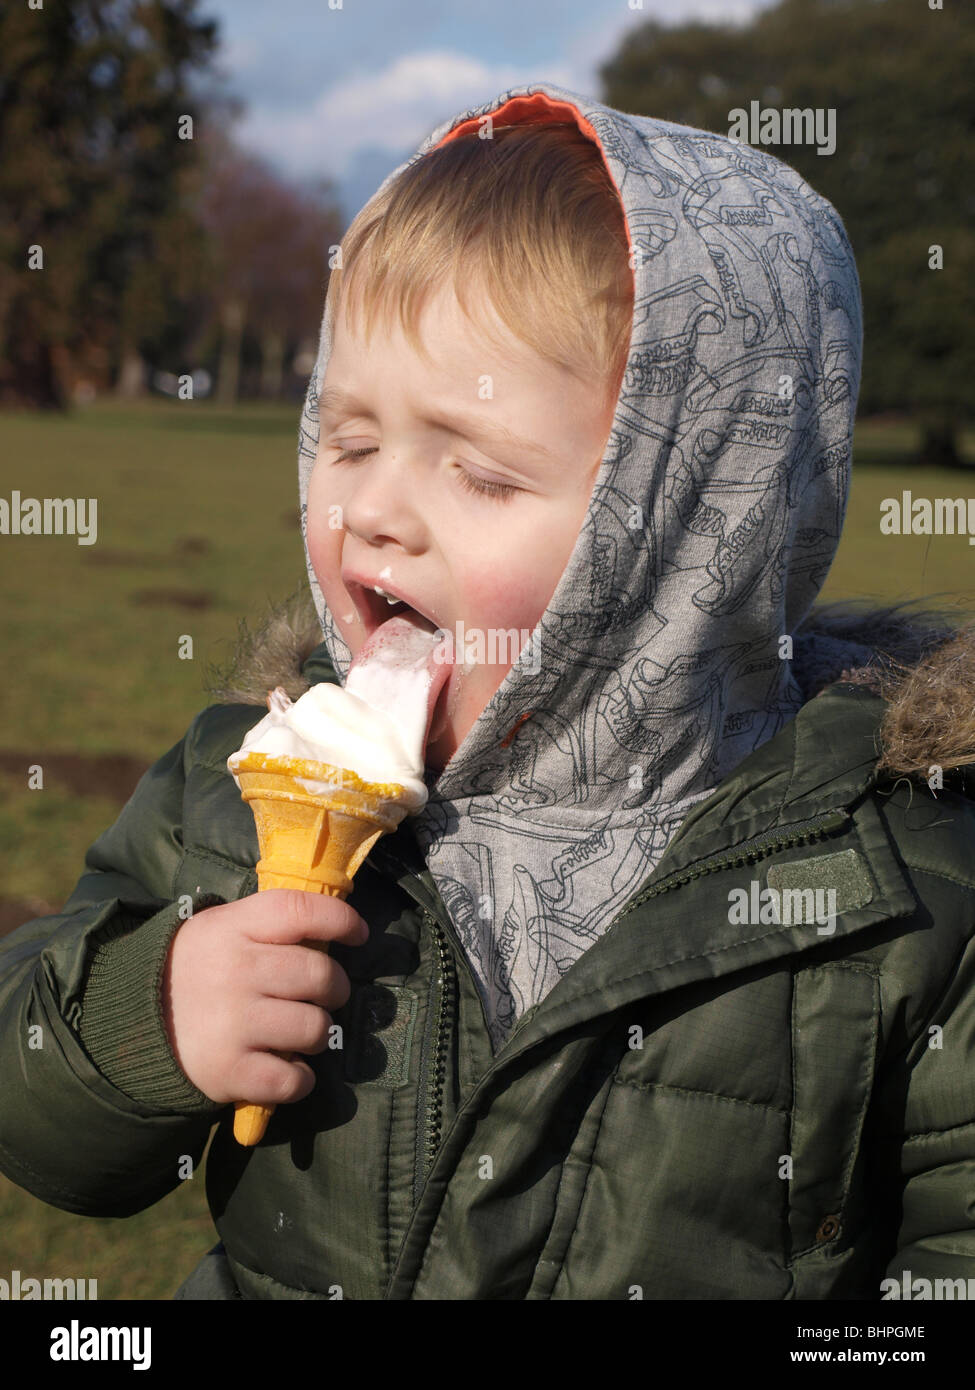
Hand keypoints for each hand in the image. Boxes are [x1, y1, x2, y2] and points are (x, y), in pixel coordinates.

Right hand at [161, 890, 368, 1105]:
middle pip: (321, 974)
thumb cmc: (192, 969)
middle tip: (326, 994)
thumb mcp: (219, 929)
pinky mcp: (229, 1072)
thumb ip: (268, 926)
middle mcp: (236, 971)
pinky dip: (300, 1079)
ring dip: (319, 1033)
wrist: (128, 1023)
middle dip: (336, 987)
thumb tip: (332, 931)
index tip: (358, 934)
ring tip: (301, 1032)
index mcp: (234, 928)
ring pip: (316, 1028)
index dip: (341, 920)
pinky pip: (293, 1079)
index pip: (301, 911)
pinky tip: (289, 1069)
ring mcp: (233, 1023)